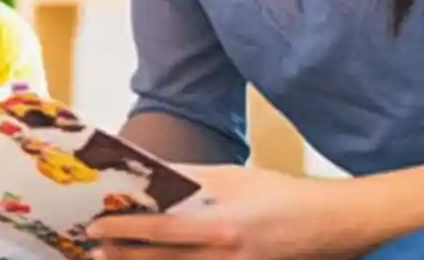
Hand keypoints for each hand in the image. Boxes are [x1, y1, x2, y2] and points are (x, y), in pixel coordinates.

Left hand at [87, 164, 349, 259]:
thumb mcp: (233, 177)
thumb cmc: (280, 194)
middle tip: (92, 250)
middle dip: (123, 257)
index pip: (162, 232)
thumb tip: (150, 172)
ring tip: (112, 259)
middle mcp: (227, 258)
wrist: (331, 223)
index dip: (125, 230)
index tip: (95, 226)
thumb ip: (190, 179)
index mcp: (223, 228)